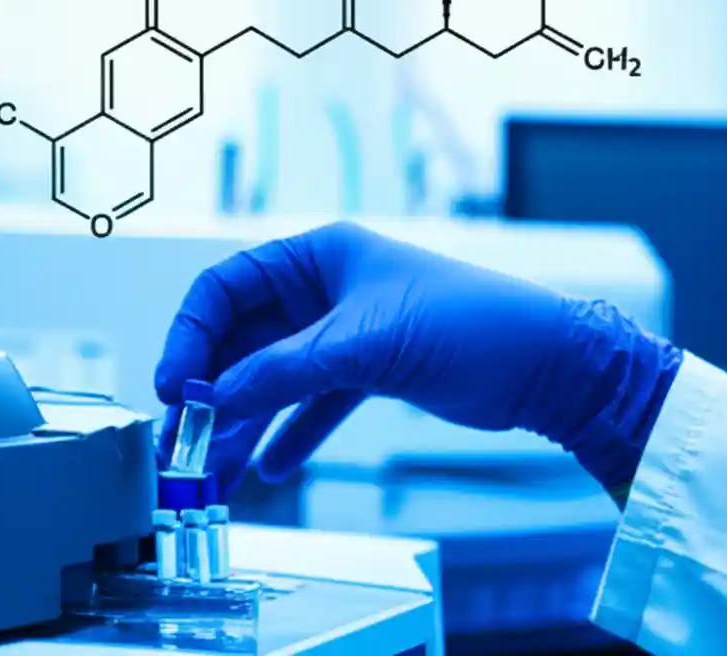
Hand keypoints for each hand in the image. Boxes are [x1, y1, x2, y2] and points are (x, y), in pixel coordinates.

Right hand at [154, 222, 682, 495]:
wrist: (549, 367)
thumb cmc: (471, 324)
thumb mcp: (364, 344)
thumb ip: (281, 371)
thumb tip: (212, 399)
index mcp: (317, 256)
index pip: (226, 288)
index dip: (192, 335)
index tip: (177, 387)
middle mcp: (323, 290)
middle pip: (242, 339)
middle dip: (211, 390)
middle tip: (184, 439)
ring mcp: (343, 333)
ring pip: (271, 378)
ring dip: (241, 422)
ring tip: (215, 469)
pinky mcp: (366, 373)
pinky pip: (309, 404)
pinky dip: (288, 433)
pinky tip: (269, 468)